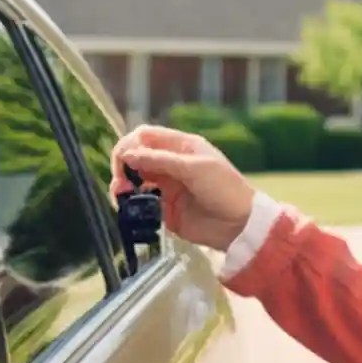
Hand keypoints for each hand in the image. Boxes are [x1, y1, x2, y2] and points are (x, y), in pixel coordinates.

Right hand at [111, 124, 256, 252]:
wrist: (240, 226)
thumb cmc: (224, 189)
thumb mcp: (194, 169)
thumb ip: (160, 161)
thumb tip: (127, 154)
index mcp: (181, 147)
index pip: (146, 136)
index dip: (130, 144)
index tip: (122, 160)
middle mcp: (170, 164)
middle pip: (136, 157)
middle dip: (124, 165)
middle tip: (121, 181)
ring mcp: (166, 186)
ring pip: (134, 179)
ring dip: (123, 184)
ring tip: (121, 194)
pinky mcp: (164, 209)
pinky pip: (140, 202)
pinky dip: (130, 202)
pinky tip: (128, 206)